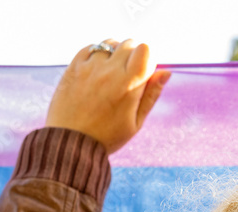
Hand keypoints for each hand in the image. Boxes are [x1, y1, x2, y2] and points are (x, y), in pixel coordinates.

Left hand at [45, 39, 170, 154]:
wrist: (71, 142)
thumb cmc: (108, 136)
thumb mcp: (136, 121)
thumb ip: (151, 95)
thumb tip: (166, 72)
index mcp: (129, 85)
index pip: (145, 50)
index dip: (148, 59)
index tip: (144, 73)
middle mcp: (109, 71)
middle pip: (129, 44)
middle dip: (134, 54)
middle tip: (129, 74)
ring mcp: (89, 67)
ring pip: (109, 43)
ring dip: (115, 52)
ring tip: (113, 72)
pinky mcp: (74, 67)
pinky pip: (90, 47)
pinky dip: (98, 53)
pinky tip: (98, 69)